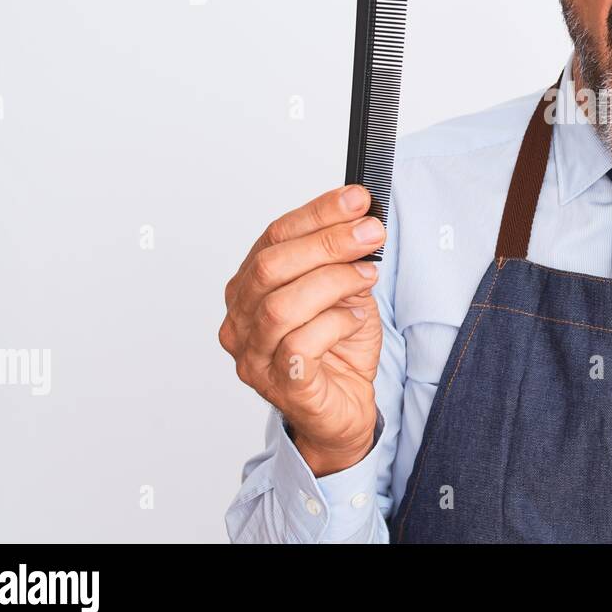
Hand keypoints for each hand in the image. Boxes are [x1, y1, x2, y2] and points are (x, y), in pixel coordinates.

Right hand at [219, 184, 385, 475]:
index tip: (356, 199)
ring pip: (283, 305)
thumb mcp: (345, 292)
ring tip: (367, 276)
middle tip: (370, 232)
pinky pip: (301, 345)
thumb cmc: (336, 351)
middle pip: (272, 266)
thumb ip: (343, 260)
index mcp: (249, 289)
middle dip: (327, 242)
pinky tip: (355, 317)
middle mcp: (241, 322)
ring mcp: (254, 357)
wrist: (342, 412)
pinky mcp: (280, 387)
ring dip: (334, 281)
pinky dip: (334, 323)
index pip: (274, 237)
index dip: (317, 213)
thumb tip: (360, 222)